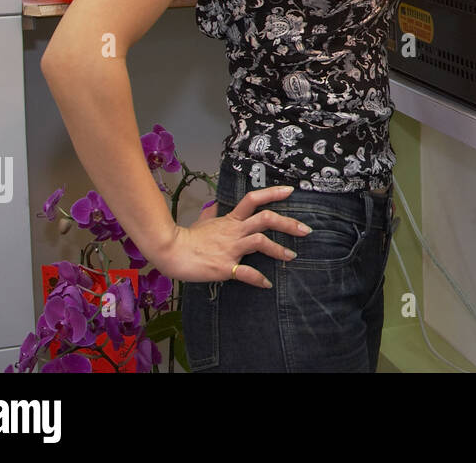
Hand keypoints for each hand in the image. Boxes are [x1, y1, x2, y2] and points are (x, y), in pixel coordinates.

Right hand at [155, 185, 311, 286]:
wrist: (170, 250)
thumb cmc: (185, 237)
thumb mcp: (201, 221)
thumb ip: (212, 214)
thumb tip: (215, 206)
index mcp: (230, 220)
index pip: (253, 199)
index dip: (273, 193)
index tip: (291, 191)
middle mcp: (234, 231)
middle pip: (266, 219)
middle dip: (288, 223)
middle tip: (305, 230)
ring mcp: (230, 248)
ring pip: (261, 241)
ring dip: (279, 250)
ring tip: (291, 256)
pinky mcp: (225, 267)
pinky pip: (246, 272)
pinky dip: (258, 279)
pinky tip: (266, 284)